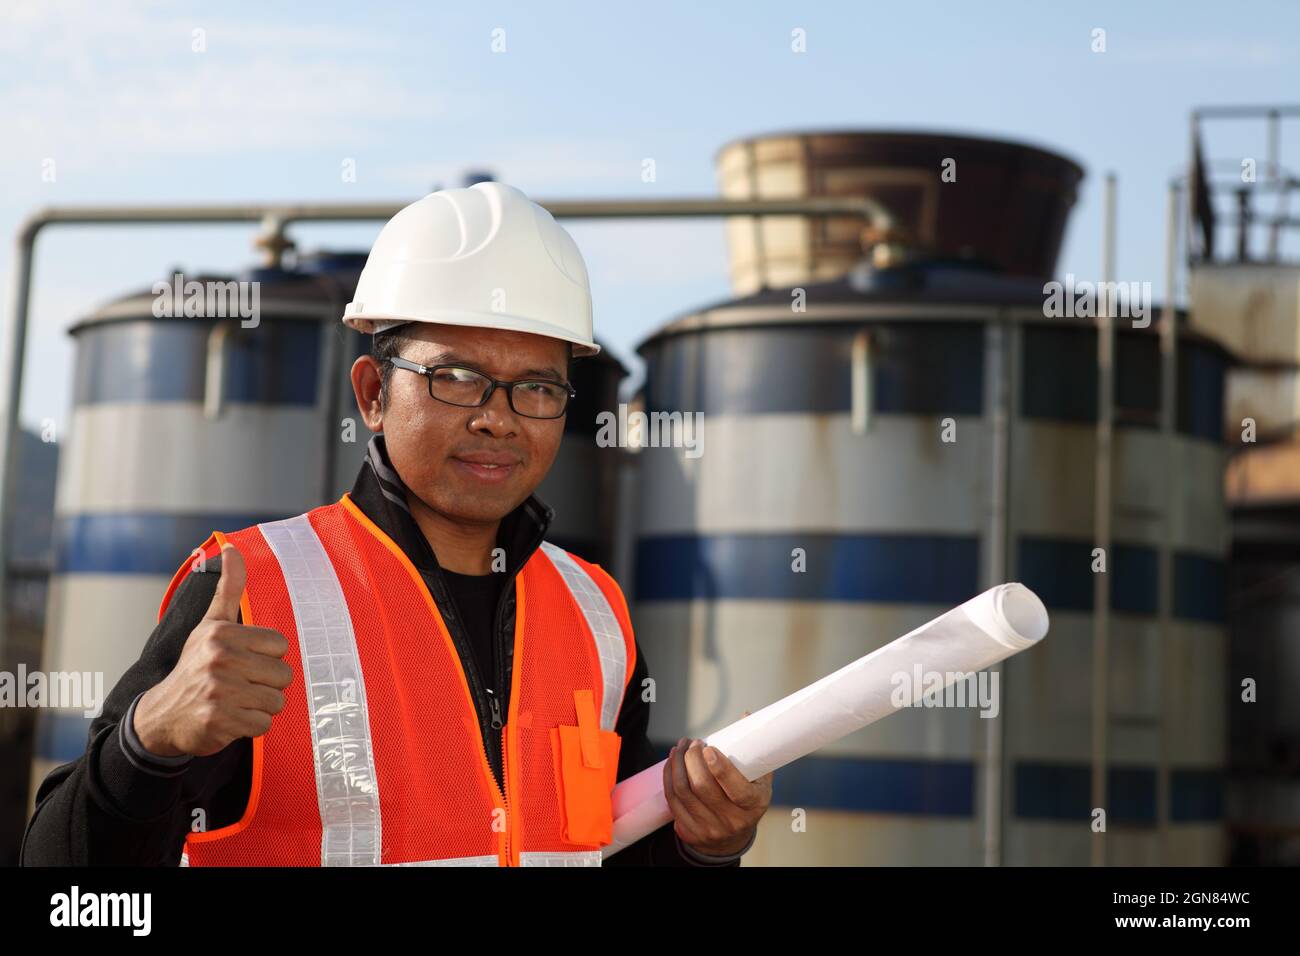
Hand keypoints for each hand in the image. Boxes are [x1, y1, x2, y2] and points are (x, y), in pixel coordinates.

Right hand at [133, 543, 293, 757]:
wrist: (163, 714)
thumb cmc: (197, 665)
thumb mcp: (211, 623)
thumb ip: (229, 588)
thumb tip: (231, 546)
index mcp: (222, 633)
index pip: (281, 646)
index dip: (268, 657)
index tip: (245, 661)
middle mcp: (220, 658)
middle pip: (284, 675)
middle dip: (267, 684)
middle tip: (241, 684)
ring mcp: (219, 690)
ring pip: (276, 701)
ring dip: (260, 706)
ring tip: (236, 701)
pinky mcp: (219, 720)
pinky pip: (263, 724)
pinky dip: (251, 726)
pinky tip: (231, 718)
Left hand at [663, 724, 772, 856]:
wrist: (733, 838)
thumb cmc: (748, 797)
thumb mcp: (760, 778)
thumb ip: (755, 748)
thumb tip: (746, 716)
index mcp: (753, 805)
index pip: (737, 790)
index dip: (721, 769)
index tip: (708, 749)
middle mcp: (732, 821)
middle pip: (702, 787)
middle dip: (692, 759)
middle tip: (693, 743)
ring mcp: (710, 830)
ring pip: (682, 792)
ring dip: (676, 764)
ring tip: (680, 748)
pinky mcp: (690, 833)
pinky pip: (672, 801)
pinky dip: (668, 778)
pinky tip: (672, 763)